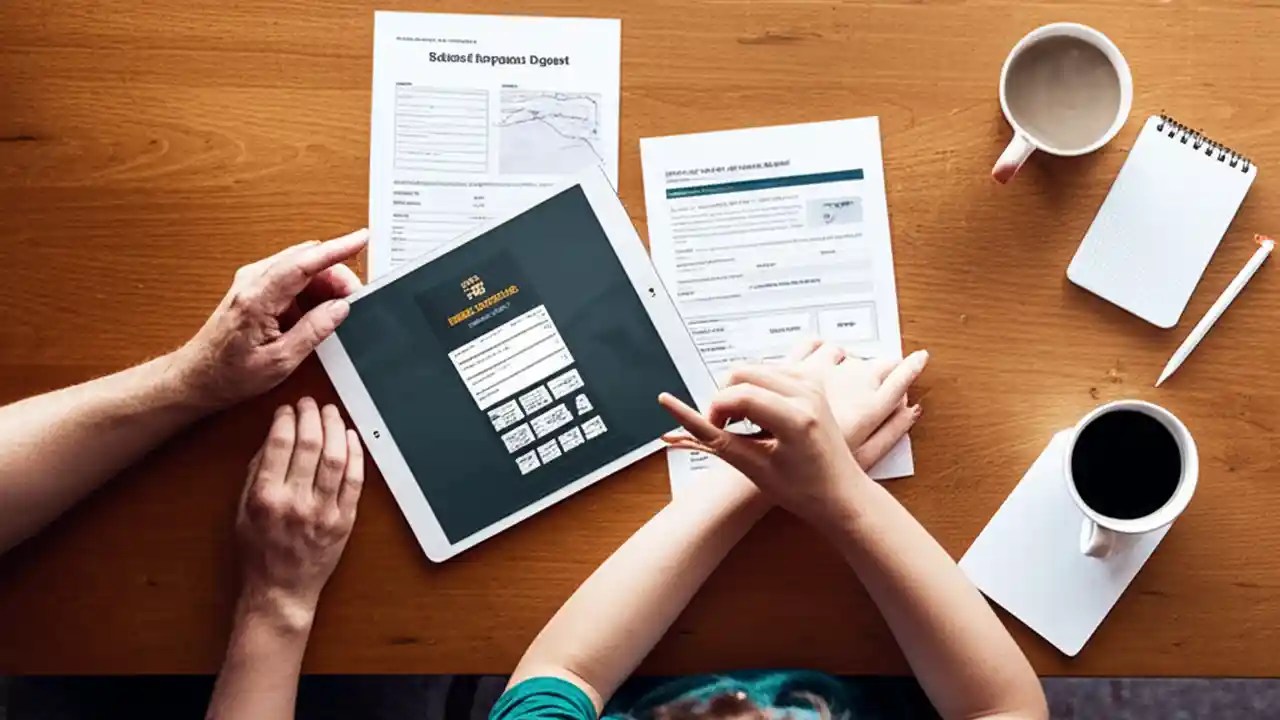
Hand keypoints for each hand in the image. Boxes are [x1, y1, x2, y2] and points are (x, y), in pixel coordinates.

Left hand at [174, 229, 367, 409]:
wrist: (198, 376)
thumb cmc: (230, 374)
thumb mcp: (281, 361)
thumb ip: (314, 331)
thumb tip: (340, 308)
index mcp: (258, 298)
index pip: (304, 263)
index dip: (337, 248)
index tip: (360, 238)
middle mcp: (253, 281)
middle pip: (307, 260)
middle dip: (337, 274)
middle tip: (354, 301)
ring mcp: (252, 281)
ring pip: (301, 266)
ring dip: (324, 283)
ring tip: (335, 311)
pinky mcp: (254, 287)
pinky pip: (291, 276)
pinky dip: (311, 289)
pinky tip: (316, 312)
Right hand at [234, 398, 363, 631]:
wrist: (281, 590)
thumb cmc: (258, 552)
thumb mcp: (242, 510)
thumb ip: (256, 472)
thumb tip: (274, 436)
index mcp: (266, 497)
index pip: (279, 445)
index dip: (286, 419)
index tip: (288, 409)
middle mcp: (295, 502)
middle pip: (310, 446)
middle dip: (312, 416)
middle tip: (311, 404)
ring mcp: (323, 512)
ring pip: (336, 459)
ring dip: (336, 429)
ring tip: (332, 413)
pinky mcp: (344, 521)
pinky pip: (355, 481)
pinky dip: (356, 456)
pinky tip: (352, 439)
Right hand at [670, 342, 924, 503]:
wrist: (841, 495)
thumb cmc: (803, 491)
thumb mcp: (751, 466)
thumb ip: (712, 438)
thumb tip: (674, 414)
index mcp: (796, 418)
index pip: (738, 394)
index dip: (715, 410)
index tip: (713, 431)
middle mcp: (807, 394)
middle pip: (742, 372)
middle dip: (724, 398)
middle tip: (726, 430)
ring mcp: (811, 386)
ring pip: (753, 369)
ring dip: (738, 393)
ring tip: (744, 427)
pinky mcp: (810, 385)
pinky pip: (769, 372)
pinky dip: (754, 390)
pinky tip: (758, 418)